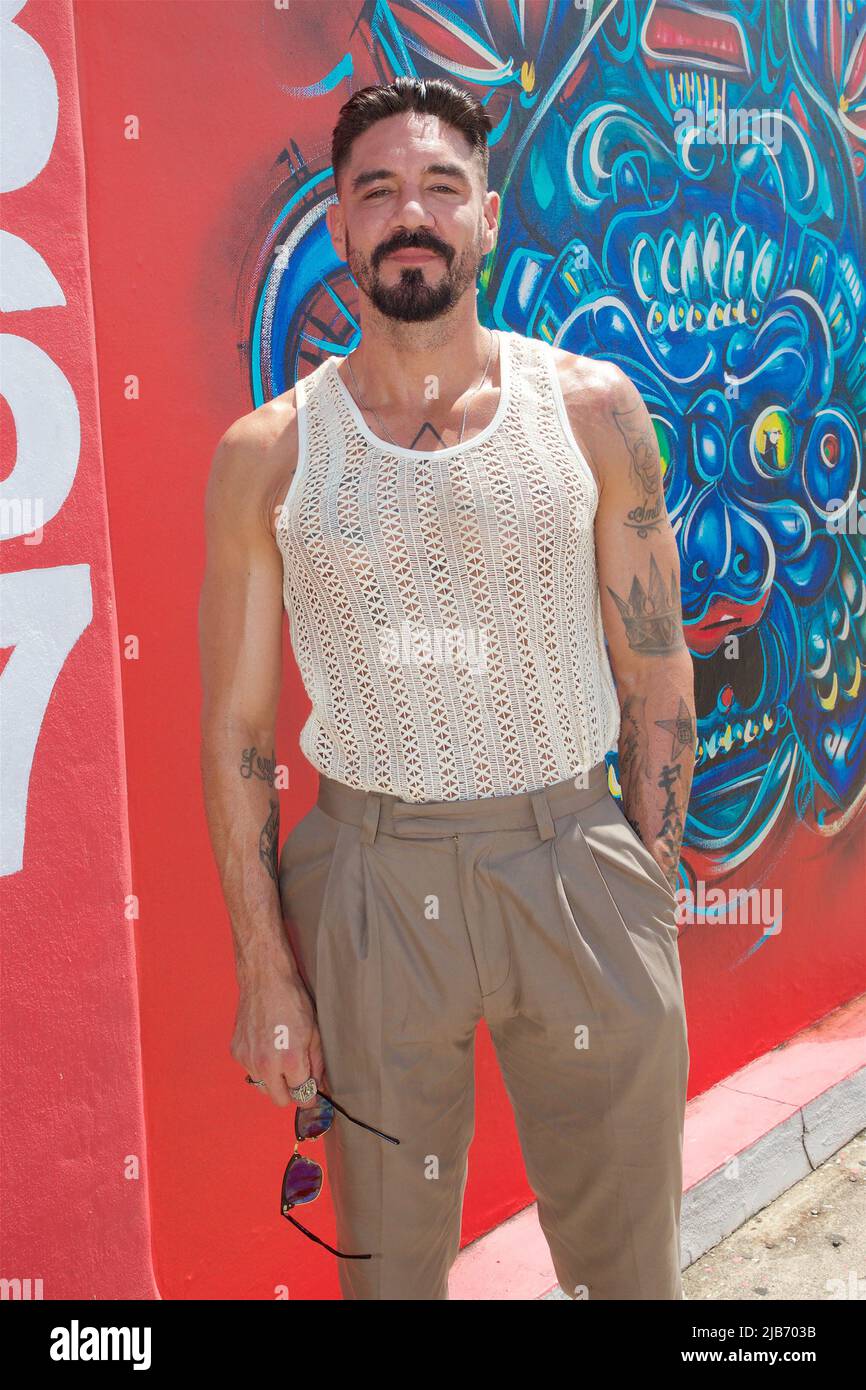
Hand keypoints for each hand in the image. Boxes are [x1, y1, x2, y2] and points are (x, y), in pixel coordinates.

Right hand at [231, 956, 327, 1107]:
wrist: (264, 980)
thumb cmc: (292, 1002)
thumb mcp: (314, 1033)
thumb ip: (317, 1064)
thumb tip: (319, 1085)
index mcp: (290, 1060)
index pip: (301, 1096)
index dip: (309, 1096)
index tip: (312, 1094)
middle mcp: (266, 1064)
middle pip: (279, 1100)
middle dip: (291, 1093)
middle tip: (298, 1078)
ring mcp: (248, 1059)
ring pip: (263, 1087)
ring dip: (273, 1080)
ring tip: (280, 1056)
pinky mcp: (237, 1052)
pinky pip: (250, 1071)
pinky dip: (259, 1066)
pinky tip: (267, 1045)